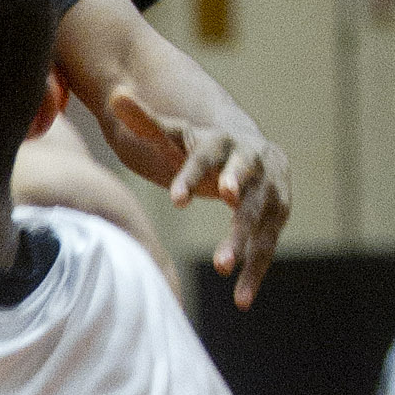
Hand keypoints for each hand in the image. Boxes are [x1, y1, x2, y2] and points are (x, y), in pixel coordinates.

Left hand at [100, 89, 289, 307]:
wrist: (252, 151)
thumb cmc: (202, 147)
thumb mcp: (175, 135)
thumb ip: (146, 121)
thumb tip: (114, 96)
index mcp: (222, 141)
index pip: (204, 158)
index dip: (190, 176)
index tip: (174, 200)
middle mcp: (252, 162)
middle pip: (243, 185)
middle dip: (233, 205)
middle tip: (222, 218)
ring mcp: (270, 189)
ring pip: (257, 218)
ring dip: (242, 243)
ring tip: (221, 268)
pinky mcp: (279, 214)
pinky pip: (267, 245)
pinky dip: (255, 271)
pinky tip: (241, 299)